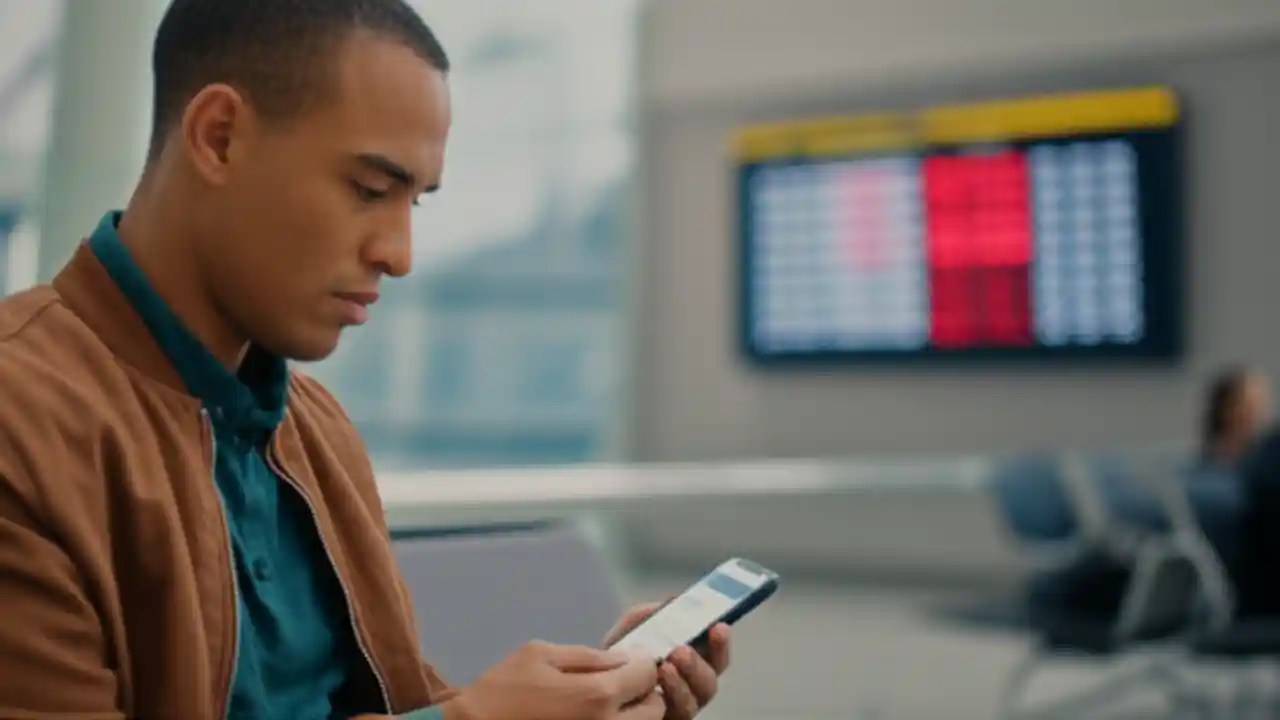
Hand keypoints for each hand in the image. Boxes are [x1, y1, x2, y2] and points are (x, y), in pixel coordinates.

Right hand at [439, 640, 662, 719]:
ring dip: (633, 713)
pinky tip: (592, 716)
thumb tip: (622, 658)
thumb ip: (587, 655)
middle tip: (624, 684)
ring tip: (607, 702)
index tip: (631, 661)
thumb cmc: (503, 689)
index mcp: (597, 696)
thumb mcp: (540, 654)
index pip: (646, 676)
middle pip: (654, 709)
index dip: (642, 664)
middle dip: (645, 693)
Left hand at [604, 603, 732, 719]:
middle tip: (682, 651)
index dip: (721, 643)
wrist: (594, 680)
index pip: (715, 655)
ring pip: (694, 700)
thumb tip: (671, 601)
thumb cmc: (621, 654)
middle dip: (698, 665)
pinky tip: (654, 686)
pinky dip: (667, 699)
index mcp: (691, 661)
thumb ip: (647, 615)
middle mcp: (690, 686)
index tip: (718, 627)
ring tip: (665, 667)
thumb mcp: (630, 629)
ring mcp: (679, 707)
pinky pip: (674, 714)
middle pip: (709, 681)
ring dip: (682, 683)